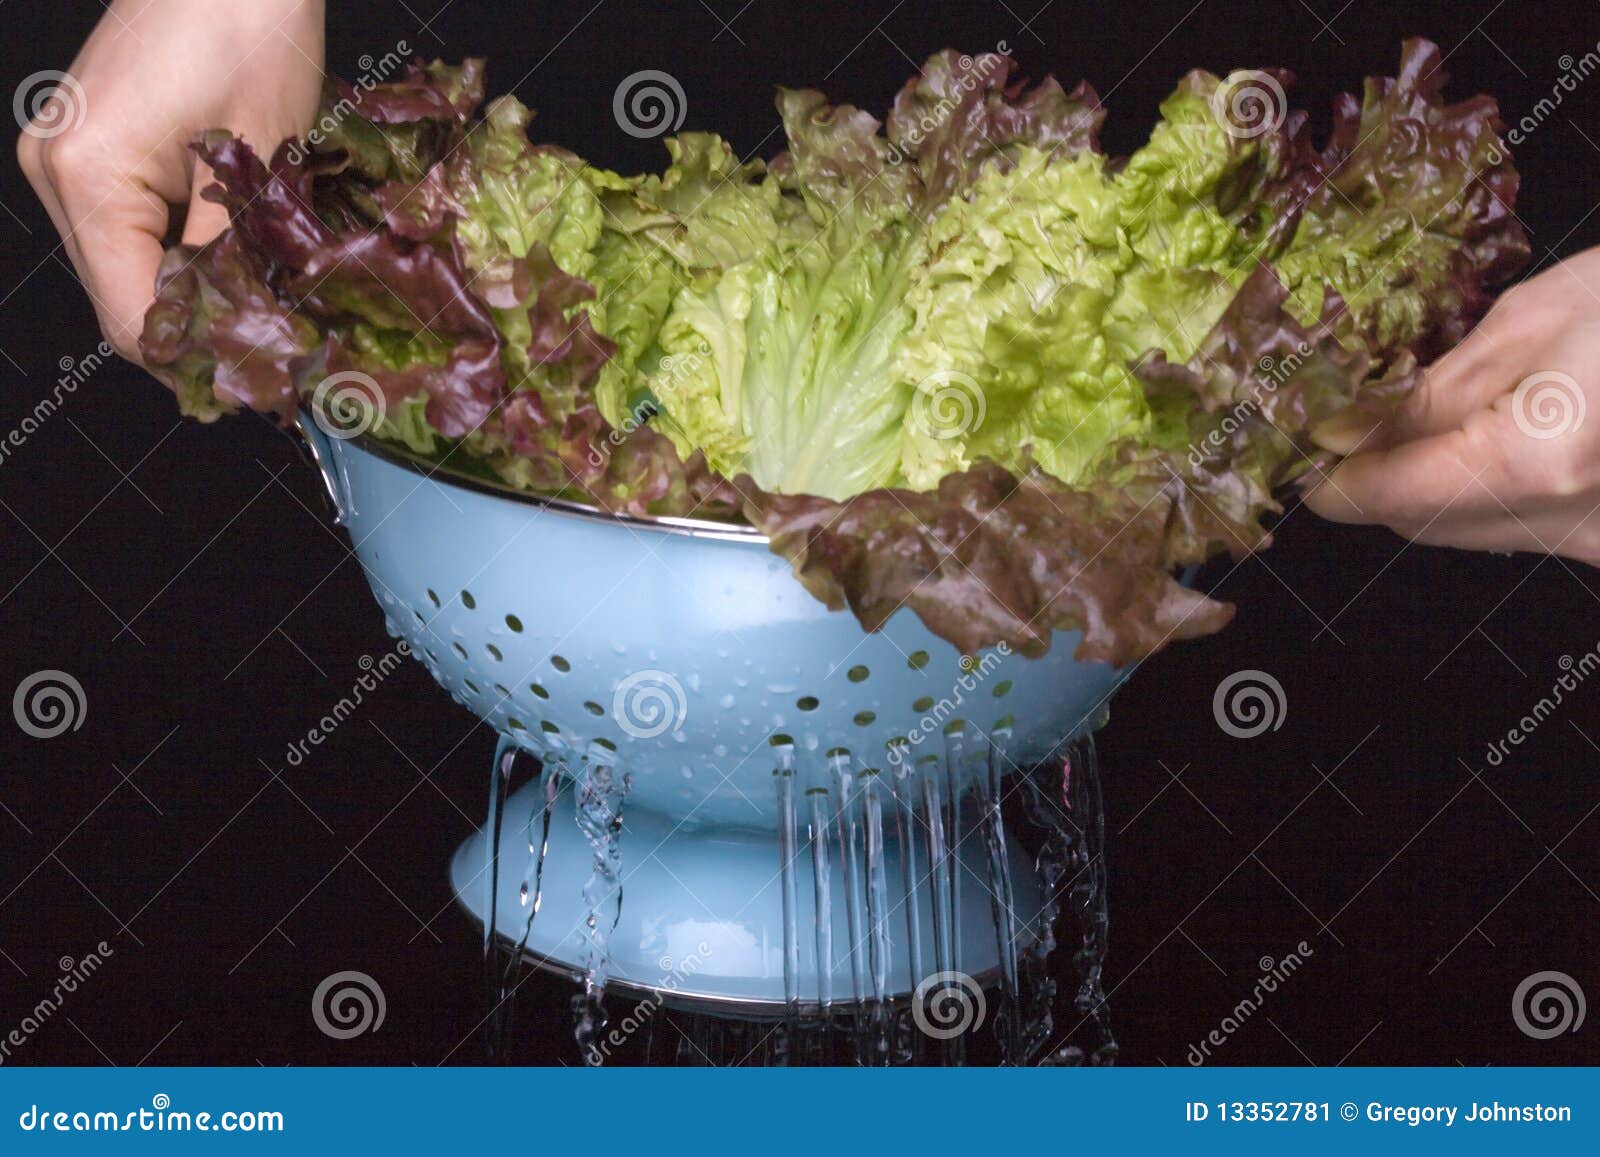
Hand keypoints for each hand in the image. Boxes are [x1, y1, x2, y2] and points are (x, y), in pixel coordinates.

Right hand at [16, 0, 323, 361]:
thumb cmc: (249, 31)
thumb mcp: (257, 166)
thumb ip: (234, 263)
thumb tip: (242, 338)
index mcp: (88, 177)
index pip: (131, 318)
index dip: (196, 361)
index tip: (262, 383)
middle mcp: (55, 171)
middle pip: (118, 300)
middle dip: (193, 332)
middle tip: (271, 354)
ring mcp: (60, 157)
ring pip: (123, 270)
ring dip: (186, 293)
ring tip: (257, 302)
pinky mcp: (83, 147)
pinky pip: (126, 229)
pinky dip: (174, 252)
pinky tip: (227, 252)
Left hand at [1304, 246, 1599, 566]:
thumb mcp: (1533, 320)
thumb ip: (1427, 391)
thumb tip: (1340, 429)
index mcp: (1535, 462)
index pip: (1383, 498)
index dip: (1324, 476)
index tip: (1292, 446)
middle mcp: (1565, 524)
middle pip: (1418, 525)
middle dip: (1367, 484)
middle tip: (1336, 429)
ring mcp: (1592, 544)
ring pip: (1463, 533)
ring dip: (1417, 489)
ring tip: (1401, 427)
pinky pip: (1513, 530)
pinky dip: (1475, 494)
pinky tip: (1476, 442)